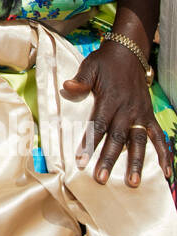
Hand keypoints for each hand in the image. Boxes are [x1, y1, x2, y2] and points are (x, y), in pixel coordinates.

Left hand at [61, 39, 170, 186]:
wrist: (129, 53)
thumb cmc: (105, 63)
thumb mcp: (90, 67)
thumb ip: (81, 80)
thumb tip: (68, 87)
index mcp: (110, 99)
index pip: (98, 125)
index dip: (90, 143)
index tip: (82, 161)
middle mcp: (127, 109)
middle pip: (118, 138)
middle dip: (110, 159)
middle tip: (101, 178)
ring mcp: (141, 114)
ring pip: (139, 141)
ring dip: (136, 162)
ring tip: (133, 182)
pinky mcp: (149, 116)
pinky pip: (159, 137)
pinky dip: (164, 154)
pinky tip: (166, 172)